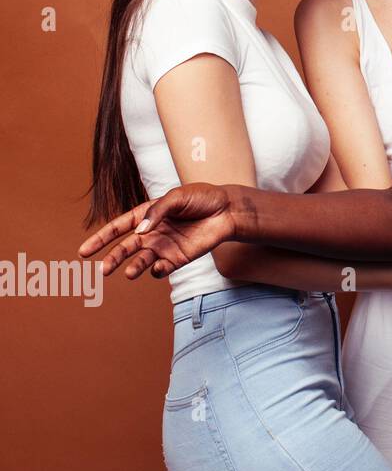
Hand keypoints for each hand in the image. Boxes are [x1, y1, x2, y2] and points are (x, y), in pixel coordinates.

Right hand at [78, 183, 235, 279]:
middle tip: (102, 270)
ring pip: (141, 261)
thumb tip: (139, 232)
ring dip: (133, 268)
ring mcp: (164, 246)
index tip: (83, 251)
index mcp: (147, 215)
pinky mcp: (178, 258)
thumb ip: (157, 212)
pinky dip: (157, 271)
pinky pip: (162, 269)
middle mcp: (152, 233)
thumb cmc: (202, 198)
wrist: (228, 211)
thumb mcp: (176, 197)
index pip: (118, 227)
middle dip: (112, 259)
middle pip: (125, 248)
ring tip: (129, 273)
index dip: (100, 238)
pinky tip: (159, 267)